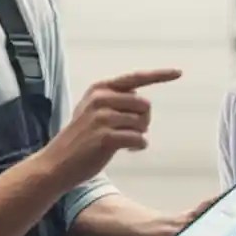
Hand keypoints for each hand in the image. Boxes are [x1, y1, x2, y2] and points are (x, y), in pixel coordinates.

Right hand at [38, 69, 180, 188]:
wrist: (57, 163)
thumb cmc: (80, 138)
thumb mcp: (91, 110)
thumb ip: (114, 101)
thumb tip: (142, 103)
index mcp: (99, 89)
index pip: (135, 78)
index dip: (159, 75)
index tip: (178, 72)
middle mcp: (101, 98)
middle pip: (144, 104)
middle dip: (143, 120)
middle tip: (130, 131)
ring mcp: (102, 117)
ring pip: (142, 122)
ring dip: (139, 134)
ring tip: (125, 142)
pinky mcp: (106, 137)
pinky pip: (139, 138)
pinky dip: (138, 145)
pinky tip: (128, 150)